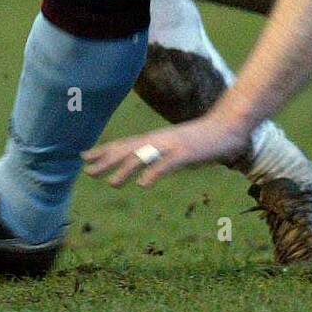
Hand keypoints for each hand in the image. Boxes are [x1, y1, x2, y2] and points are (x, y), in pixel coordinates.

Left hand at [83, 113, 252, 188]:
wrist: (227, 127)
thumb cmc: (201, 139)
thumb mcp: (175, 148)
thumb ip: (159, 157)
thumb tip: (143, 170)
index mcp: (156, 139)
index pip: (124, 144)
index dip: (104, 151)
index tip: (84, 157)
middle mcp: (159, 140)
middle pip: (128, 149)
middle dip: (107, 160)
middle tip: (87, 170)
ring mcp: (172, 146)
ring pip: (144, 157)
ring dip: (127, 169)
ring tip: (112, 183)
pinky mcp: (186, 153)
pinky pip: (167, 164)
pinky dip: (154, 173)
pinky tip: (144, 184)